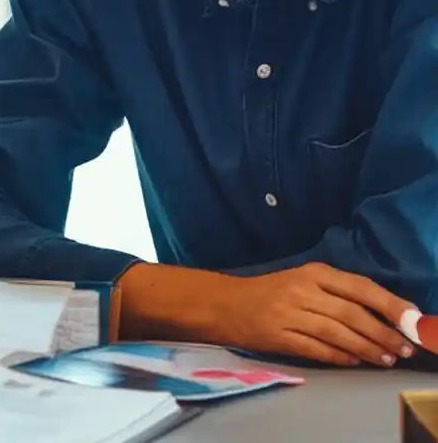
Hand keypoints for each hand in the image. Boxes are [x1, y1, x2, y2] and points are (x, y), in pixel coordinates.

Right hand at [214, 263, 416, 366]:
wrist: (224, 304)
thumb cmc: (269, 292)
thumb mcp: (303, 280)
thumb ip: (338, 293)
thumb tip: (383, 313)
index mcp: (312, 272)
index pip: (360, 287)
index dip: (389, 304)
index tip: (411, 319)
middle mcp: (302, 291)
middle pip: (352, 314)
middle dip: (382, 333)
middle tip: (404, 348)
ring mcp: (288, 314)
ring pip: (337, 333)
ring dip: (366, 349)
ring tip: (386, 359)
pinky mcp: (277, 336)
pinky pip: (315, 349)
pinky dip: (338, 357)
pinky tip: (354, 362)